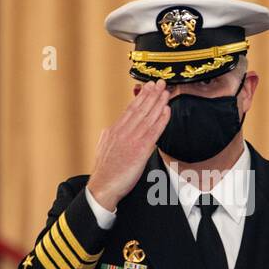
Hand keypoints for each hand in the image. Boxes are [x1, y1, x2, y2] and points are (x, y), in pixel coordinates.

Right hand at [87, 80, 169, 211]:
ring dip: (158, 103)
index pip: (130, 109)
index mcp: (115, 130)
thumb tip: (110, 128)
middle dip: (151, 94)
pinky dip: (161, 120)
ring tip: (165, 92)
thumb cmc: (105, 171)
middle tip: (160, 83)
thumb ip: (108, 136)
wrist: (103, 186)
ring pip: (148, 117)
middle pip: (140, 109)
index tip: (147, 87)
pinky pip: (154, 131)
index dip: (141, 96)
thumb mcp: (102, 147)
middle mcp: (124, 132)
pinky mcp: (140, 150)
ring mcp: (132, 140)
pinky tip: (167, 110)